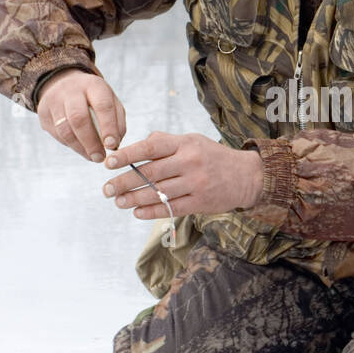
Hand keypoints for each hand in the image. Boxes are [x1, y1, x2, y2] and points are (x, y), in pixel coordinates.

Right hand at [37, 71, 125, 161]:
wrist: (64, 84)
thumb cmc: (94, 98)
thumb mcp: (110, 101)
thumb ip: (117, 122)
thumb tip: (114, 145)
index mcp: (93, 85)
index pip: (102, 106)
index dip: (108, 127)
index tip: (111, 145)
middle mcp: (71, 90)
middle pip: (79, 118)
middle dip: (91, 142)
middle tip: (100, 157)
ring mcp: (54, 100)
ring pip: (64, 129)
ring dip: (80, 148)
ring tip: (92, 157)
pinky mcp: (43, 113)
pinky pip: (56, 134)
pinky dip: (71, 145)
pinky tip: (81, 148)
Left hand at [102, 131, 263, 216]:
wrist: (247, 176)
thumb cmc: (213, 156)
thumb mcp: (193, 140)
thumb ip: (166, 142)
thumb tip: (140, 143)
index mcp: (185, 144)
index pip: (151, 147)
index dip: (127, 155)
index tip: (108, 162)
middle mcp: (190, 162)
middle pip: (150, 173)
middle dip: (124, 182)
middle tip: (106, 189)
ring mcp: (196, 183)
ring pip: (158, 193)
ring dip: (133, 199)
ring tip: (118, 202)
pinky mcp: (201, 202)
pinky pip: (171, 208)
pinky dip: (151, 211)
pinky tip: (137, 212)